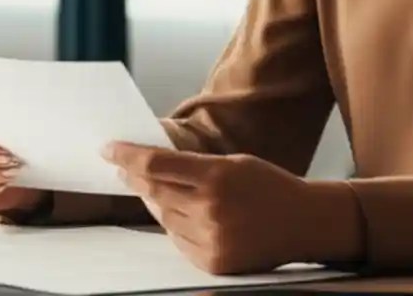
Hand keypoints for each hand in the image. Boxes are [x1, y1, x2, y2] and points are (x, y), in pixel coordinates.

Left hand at [103, 143, 361, 274]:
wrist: (305, 223)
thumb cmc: (268, 185)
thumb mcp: (232, 162)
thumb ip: (192, 165)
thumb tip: (147, 167)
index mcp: (217, 176)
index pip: (156, 165)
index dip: (126, 155)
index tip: (107, 149)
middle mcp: (211, 209)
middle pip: (153, 191)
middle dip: (133, 177)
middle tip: (121, 167)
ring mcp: (211, 239)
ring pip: (163, 217)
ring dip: (156, 203)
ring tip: (163, 191)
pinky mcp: (213, 263)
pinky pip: (177, 240)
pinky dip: (175, 226)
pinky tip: (185, 215)